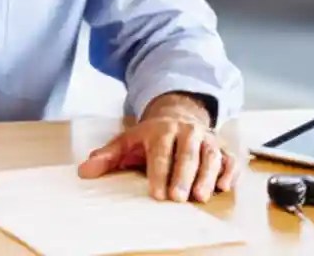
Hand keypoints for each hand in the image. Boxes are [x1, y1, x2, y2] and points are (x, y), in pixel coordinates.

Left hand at [77, 94, 236, 201]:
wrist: (178, 114)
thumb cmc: (151, 135)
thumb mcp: (127, 141)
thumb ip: (107, 157)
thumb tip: (84, 171)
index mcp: (162, 129)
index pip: (161, 151)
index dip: (159, 172)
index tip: (157, 193)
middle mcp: (187, 131)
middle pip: (188, 153)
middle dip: (183, 176)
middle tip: (179, 198)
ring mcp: (207, 139)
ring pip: (211, 156)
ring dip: (207, 176)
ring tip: (200, 196)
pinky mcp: (223, 148)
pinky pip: (229, 159)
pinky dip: (229, 172)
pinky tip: (223, 187)